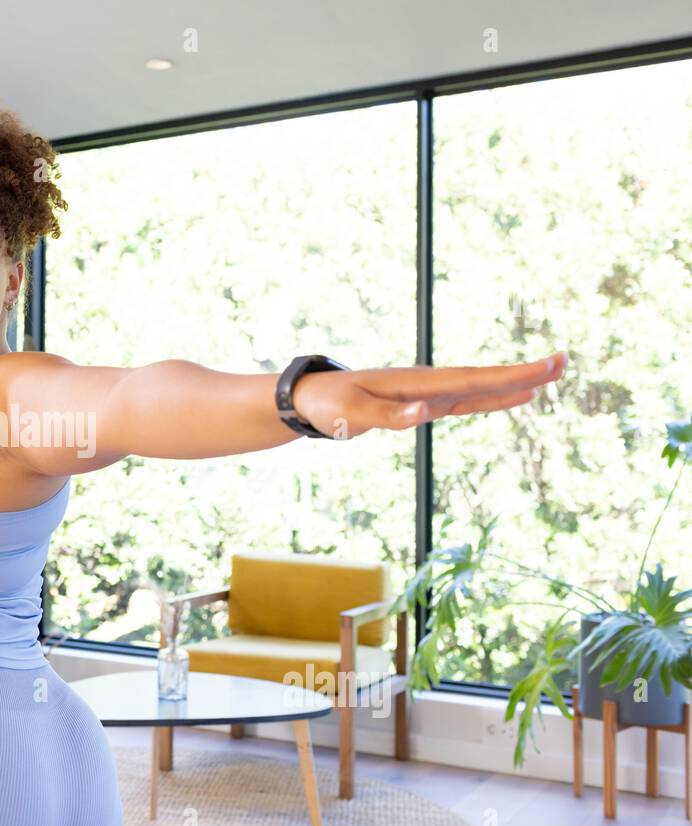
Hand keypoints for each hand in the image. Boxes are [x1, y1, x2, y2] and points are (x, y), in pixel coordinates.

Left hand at [290, 351, 567, 439]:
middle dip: (523, 373)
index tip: (544, 368)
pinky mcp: (421, 404)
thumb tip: (426, 412)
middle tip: (564, 363)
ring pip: (479, 389)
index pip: (473, 380)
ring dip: (513, 384)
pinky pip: (465, 401)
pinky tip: (514, 397)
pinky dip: (493, 398)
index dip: (510, 376)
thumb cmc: (328, 405)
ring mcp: (427, 393)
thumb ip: (389, 416)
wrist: (308, 399)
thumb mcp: (353, 414)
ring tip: (549, 377)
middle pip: (484, 379)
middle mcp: (427, 384)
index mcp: (416, 383)